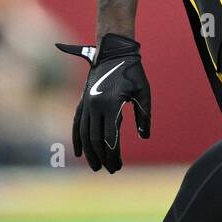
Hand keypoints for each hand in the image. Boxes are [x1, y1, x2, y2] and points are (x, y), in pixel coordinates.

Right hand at [56, 33, 150, 172]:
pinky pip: (77, 123)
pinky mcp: (83, 101)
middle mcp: (95, 105)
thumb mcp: (144, 93)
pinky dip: (77, 138)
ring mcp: (86, 103)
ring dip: (89, 152)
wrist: (114, 52)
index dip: (113, 154)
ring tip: (96, 166)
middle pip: (95, 139)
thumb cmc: (133, 72)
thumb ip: (144, 115)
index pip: (109, 137)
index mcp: (111, 104)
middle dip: (102, 157)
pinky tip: (79, 152)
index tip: (118, 166)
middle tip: (110, 170)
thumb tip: (144, 136)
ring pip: (84, 133)